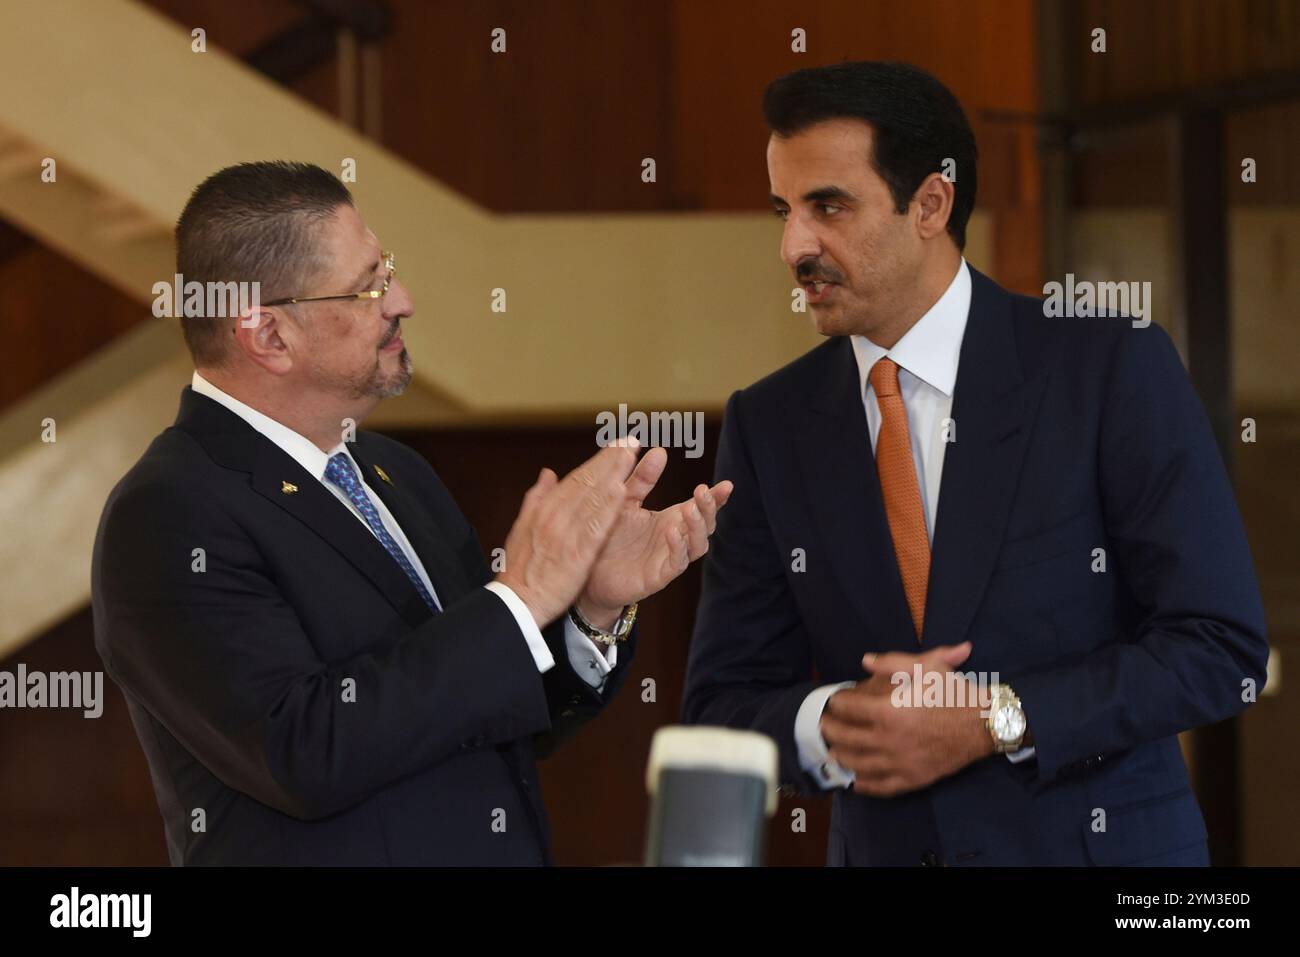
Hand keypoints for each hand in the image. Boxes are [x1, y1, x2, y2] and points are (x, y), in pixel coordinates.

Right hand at [495, 441, 640, 627]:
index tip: (615, 446)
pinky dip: (608, 508)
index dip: (597, 461)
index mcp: (543, 509)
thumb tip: (548, 473)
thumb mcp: (522, 527)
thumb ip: (537, 498)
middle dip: (609, 460)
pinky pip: (595, 527)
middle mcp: (554, 516)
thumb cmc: (519, 568)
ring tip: (630, 456)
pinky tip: (622, 492)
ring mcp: (565, 534)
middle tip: (630, 441)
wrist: (515, 603)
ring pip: (592, 499)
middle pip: (586, 482)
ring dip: (612, 475)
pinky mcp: (575, 554)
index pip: (575, 479)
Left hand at [577, 446, 733, 626]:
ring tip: (691, 509)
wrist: (588, 573)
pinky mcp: (657, 576)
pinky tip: (672, 531)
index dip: (716, 498)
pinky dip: (678, 548)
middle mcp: (676, 539)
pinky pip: (676, 563)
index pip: (700, 507)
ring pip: (697, 545)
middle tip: (704, 491)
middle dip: (709, 508)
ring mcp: (669, 558)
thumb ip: (641, 479)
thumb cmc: (609, 536)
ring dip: (697, 526)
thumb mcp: (625, 500)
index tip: (727, 484)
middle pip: (706, 524)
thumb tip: (660, 450)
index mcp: (671, 519)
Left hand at [819, 642, 992, 797]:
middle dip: (831, 729)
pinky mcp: (913, 778)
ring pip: (858, 764)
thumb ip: (891, 662)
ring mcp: (900, 762)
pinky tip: (856, 781)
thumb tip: (865, 661)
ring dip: (841, 757)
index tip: (835, 700)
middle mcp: (889, 740)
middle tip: (825, 724)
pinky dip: (866, 785)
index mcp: (888, 711)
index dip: (837, 702)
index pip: (848, 708)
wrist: (985, 723)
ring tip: (833, 751)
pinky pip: (882, 786)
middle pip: (846, 737)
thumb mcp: (925, 666)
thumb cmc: (954, 692)